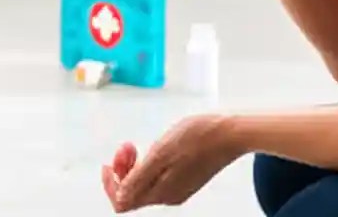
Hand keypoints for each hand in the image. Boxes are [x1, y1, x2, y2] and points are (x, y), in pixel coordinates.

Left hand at [100, 115, 243, 212]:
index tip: (108, 163)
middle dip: (122, 169)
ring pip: (144, 184)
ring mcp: (178, 188)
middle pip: (132, 192)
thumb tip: (119, 197)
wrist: (229, 134)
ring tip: (136, 144)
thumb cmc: (196, 138)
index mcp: (160, 192)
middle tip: (127, 146)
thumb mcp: (160, 153)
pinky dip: (148, 164)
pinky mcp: (186, 179)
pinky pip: (157, 178)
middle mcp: (168, 196)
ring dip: (134, 165)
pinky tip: (155, 149)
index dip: (110, 184)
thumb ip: (139, 177)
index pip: (122, 202)